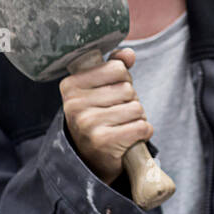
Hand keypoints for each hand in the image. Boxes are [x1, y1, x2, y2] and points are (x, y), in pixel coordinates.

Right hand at [59, 48, 152, 185]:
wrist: (91, 160)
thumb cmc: (99, 116)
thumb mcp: (101, 88)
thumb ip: (114, 66)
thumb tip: (128, 54)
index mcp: (70, 85)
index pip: (116, 68)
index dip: (123, 79)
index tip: (112, 93)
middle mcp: (74, 104)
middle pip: (127, 88)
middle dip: (130, 100)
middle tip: (118, 113)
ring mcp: (87, 123)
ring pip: (136, 107)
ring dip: (137, 117)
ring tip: (123, 125)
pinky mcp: (103, 142)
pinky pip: (141, 127)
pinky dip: (143, 131)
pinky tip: (130, 137)